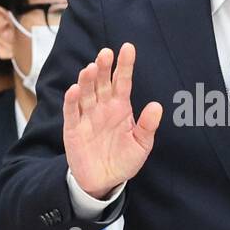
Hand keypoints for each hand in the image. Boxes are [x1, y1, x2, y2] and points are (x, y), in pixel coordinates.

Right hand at [63, 43, 162, 199]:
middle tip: (106, 53)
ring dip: (87, 80)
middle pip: (102, 83)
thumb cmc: (124, 160)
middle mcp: (103, 107)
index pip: (122, 81)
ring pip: (86, 93)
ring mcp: (87, 116)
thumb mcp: (141, 145)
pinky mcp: (73, 129)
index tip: (128, 48)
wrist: (104, 181)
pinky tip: (75, 89)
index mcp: (121, 107)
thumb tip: (157, 106)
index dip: (125, 65)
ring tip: (91, 68)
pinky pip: (72, 112)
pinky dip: (72, 101)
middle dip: (104, 67)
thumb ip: (147, 126)